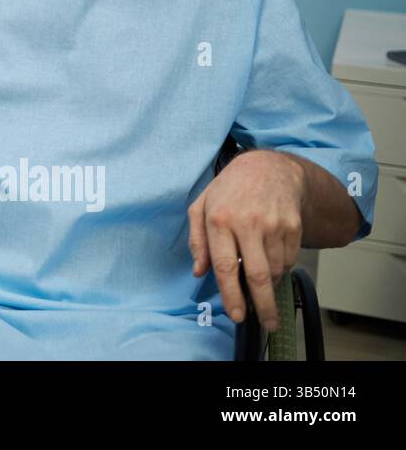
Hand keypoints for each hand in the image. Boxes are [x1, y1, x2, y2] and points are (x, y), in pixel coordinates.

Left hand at [188, 150, 305, 331]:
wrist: (268, 167)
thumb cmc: (229, 189)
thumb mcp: (201, 206)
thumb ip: (197, 240)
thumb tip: (198, 271)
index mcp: (218, 219)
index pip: (224, 266)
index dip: (231, 294)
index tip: (236, 315)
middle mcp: (247, 223)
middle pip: (257, 276)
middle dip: (262, 305)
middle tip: (265, 322)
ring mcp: (273, 225)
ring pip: (276, 270)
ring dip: (270, 283)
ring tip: (261, 277)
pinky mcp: (293, 226)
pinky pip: (290, 259)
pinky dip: (282, 267)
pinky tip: (272, 256)